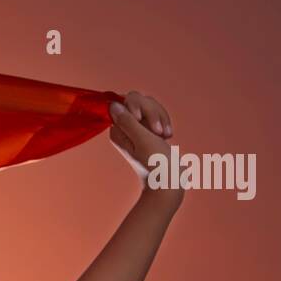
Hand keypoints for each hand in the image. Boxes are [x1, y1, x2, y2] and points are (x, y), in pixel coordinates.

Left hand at [107, 91, 182, 211]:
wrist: (168, 181)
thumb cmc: (156, 164)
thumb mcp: (142, 140)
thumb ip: (128, 122)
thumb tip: (112, 104)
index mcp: (117, 130)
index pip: (125, 101)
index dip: (139, 106)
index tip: (146, 123)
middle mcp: (124, 126)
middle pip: (138, 99)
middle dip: (153, 112)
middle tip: (159, 132)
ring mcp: (136, 126)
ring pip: (150, 104)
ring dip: (161, 117)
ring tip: (165, 136)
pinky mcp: (147, 128)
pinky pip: (157, 113)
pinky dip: (165, 121)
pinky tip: (168, 136)